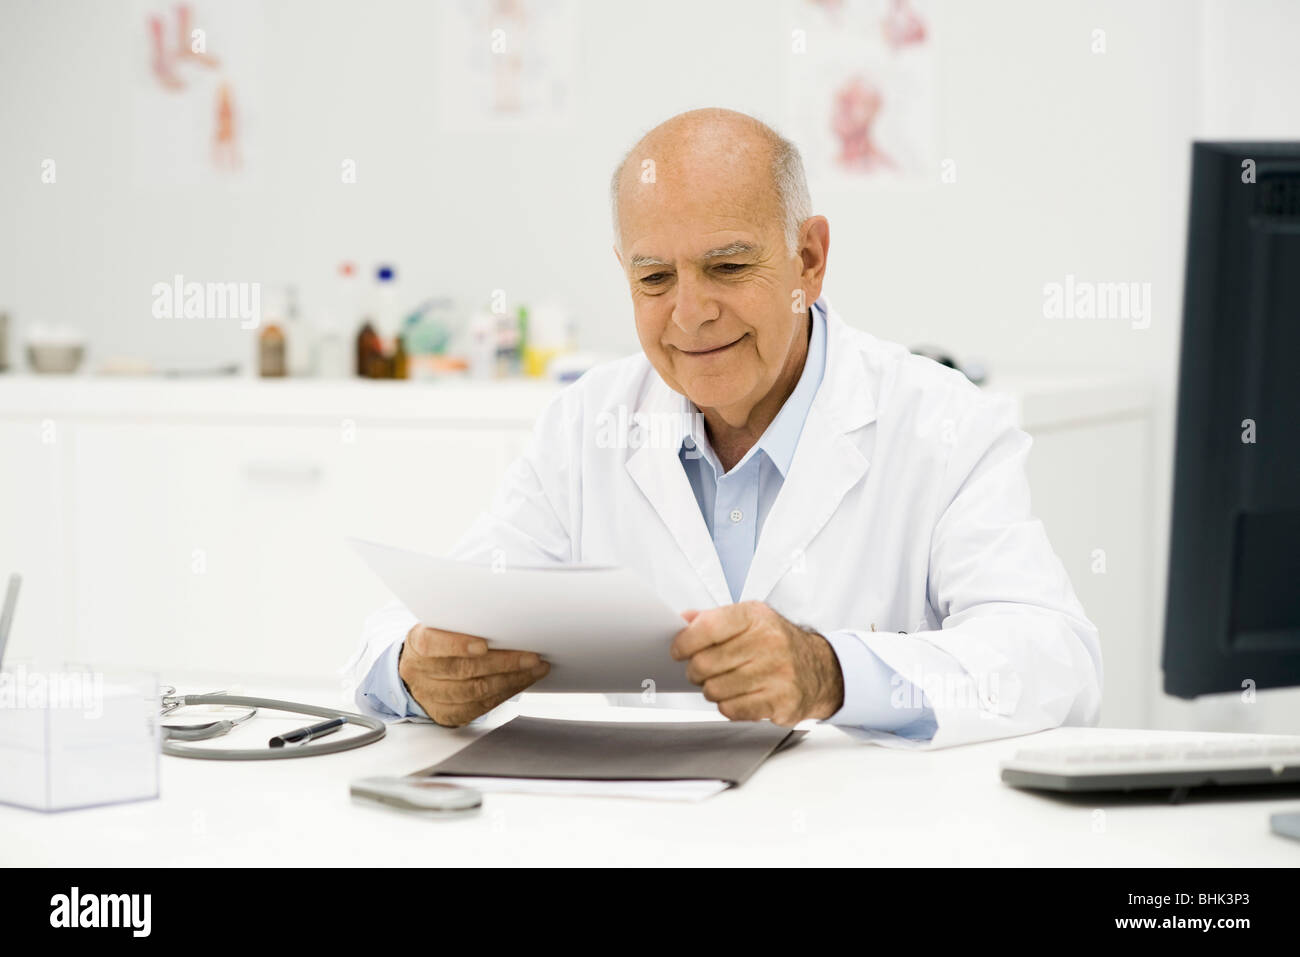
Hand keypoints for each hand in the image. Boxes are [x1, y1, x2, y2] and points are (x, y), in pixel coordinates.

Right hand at [398, 624, 549, 727]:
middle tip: (531, 656)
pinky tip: (522, 682)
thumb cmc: (438, 640)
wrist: (418, 670)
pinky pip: (480, 707)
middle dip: (502, 663)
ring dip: (511, 680)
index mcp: (417, 645)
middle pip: (463, 671)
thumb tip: (503, 620)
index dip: (457, 645)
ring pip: (475, 692)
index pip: (431, 644)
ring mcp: (432, 698)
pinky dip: (505, 693)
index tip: (483, 644)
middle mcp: (421, 674)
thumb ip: (462, 624)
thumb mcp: (441, 626)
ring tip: (535, 668)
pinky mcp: (447, 715)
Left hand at [670, 601, 844, 726]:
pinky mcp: (780, 701)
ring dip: (712, 690)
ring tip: (723, 683)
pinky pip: (732, 709)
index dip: (685, 642)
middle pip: (705, 663)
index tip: (679, 650)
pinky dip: (728, 706)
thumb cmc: (778, 643)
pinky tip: (738, 696)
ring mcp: (777, 673)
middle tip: (702, 671)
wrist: (820, 669)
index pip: (707, 627)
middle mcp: (769, 642)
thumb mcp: (750, 619)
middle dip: (696, 671)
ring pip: (715, 690)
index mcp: (756, 617)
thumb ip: (714, 618)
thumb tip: (682, 620)